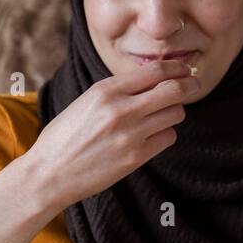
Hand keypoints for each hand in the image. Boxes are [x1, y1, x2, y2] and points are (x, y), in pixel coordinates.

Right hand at [28, 59, 197, 209]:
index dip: (177, 68)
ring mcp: (130, 134)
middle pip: (174, 90)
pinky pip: (168, 137)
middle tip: (193, 87)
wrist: (49, 173)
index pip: (155, 71)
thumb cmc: (66, 136)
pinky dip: (165, 134)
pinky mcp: (136, 157)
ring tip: (162, 115)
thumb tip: (154, 79)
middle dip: (189, 86)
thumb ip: (119, 90)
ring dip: (175, 112)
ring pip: (176, 114)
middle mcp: (120, 109)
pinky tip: (152, 136)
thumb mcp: (87, 100)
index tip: (186, 70)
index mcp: (106, 90)